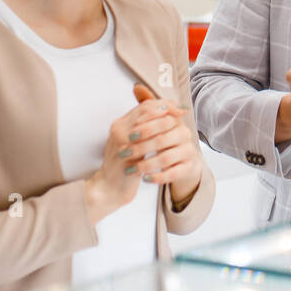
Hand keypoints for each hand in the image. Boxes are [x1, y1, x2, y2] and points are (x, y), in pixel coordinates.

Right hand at [85, 85, 198, 222]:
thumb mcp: (130, 140)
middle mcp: (119, 132)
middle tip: (181, 114)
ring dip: (165, 126)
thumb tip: (165, 111)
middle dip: (166, 112)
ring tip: (178, 127)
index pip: (143, 106)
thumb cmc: (122, 162)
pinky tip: (171, 145)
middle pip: (146, 112)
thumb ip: (142, 126)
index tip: (176, 107)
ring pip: (147, 128)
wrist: (109, 186)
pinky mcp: (127, 161)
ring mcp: (122, 146)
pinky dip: (161, 145)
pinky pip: (147, 149)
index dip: (162, 104)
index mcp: (119, 125)